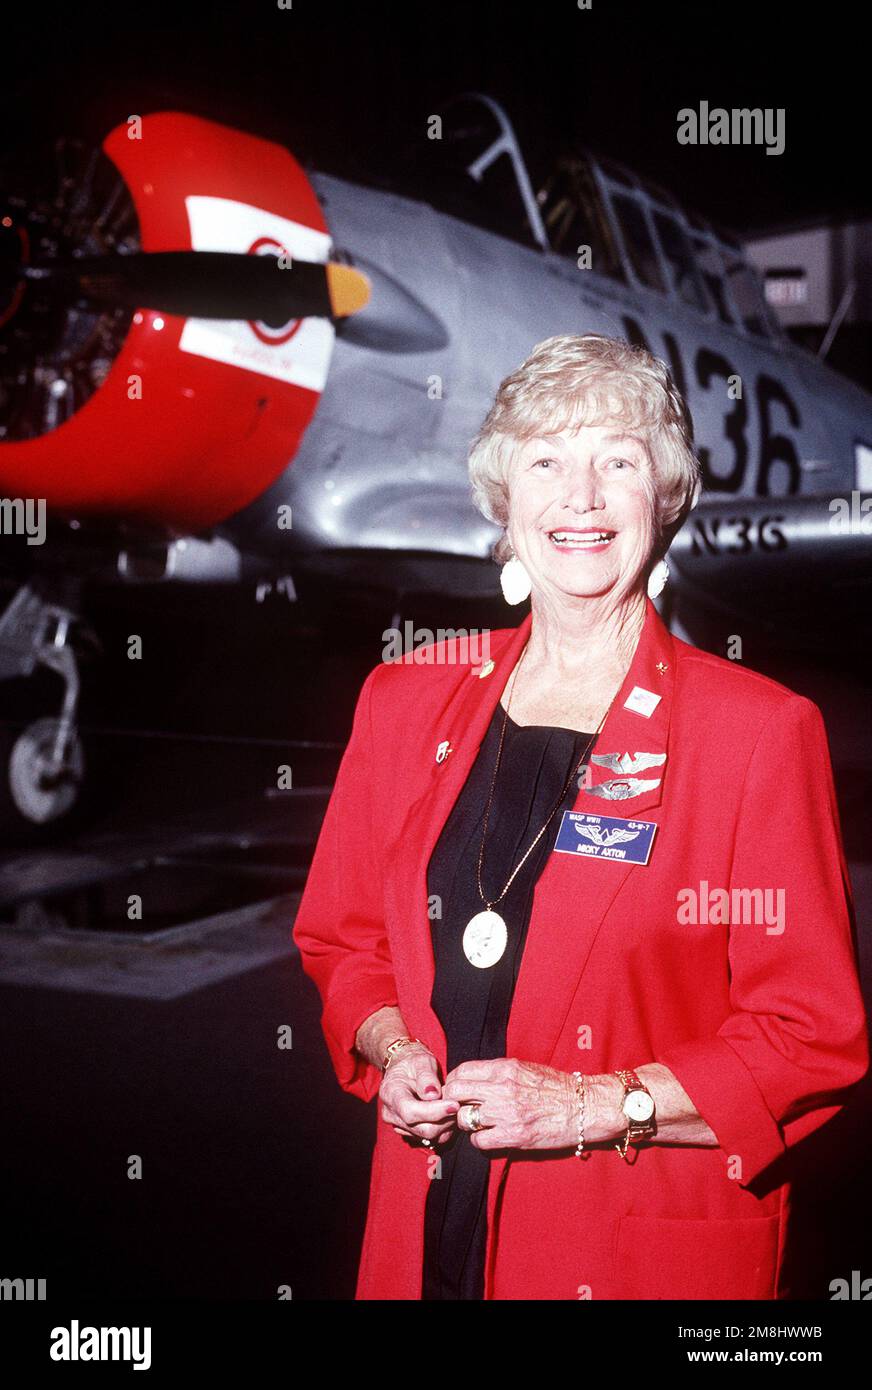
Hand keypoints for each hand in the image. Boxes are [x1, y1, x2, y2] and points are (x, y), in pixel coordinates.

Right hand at [379, 1044, 459, 1146]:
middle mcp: (391, 1114)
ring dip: (445, 1125)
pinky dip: (442, 1130)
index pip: (410, 1112)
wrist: (405, 1069)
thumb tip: (433, 1095)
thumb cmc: (414, 1063)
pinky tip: (446, 1114)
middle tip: (458, 1104)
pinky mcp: (408, 1132)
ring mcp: (398, 1125)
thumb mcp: (421, 1061)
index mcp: (391, 1094)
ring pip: (427, 1136)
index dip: (434, 1112)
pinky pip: (429, 1138)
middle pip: (421, 1129)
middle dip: (444, 1120)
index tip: (454, 1104)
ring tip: (452, 1106)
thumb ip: (426, 1077)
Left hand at [441, 1058, 577, 1151]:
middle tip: (459, 1108)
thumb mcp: (525, 1068)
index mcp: (504, 1068)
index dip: (454, 1082)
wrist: (583, 1106)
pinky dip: (479, 1140)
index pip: (461, 1071)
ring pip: (463, 1118)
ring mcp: (506, 1113)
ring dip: (466, 1123)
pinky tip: (489, 1137)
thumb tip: (473, 1080)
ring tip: (476, 1124)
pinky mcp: (513, 1136)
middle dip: (452, 1102)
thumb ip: (498, 1072)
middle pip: (454, 1092)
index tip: (457, 1090)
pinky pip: (478, 1140)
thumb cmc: (556, 1086)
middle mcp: (501, 1088)